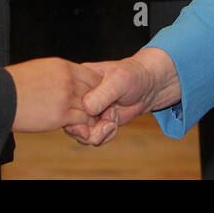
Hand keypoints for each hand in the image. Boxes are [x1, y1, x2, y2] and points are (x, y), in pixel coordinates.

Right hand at [5, 57, 102, 132]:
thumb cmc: (14, 85)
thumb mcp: (39, 70)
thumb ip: (57, 74)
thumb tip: (66, 79)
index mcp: (61, 66)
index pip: (92, 75)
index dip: (95, 88)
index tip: (93, 96)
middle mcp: (66, 79)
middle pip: (94, 91)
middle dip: (96, 102)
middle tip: (95, 112)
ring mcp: (64, 97)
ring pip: (91, 107)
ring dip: (90, 115)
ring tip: (87, 121)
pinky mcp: (60, 115)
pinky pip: (83, 120)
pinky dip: (84, 125)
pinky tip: (79, 127)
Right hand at [64, 48, 180, 145]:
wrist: (149, 86)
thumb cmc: (133, 75)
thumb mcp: (119, 80)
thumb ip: (102, 94)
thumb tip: (87, 108)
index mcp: (78, 80)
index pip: (64, 100)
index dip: (72, 113)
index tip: (91, 117)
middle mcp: (80, 97)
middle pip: (69, 120)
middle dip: (84, 129)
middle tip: (105, 125)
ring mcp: (88, 111)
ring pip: (80, 132)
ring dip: (97, 134)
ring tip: (112, 123)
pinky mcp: (97, 122)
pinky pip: (93, 137)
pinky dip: (104, 136)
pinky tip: (114, 125)